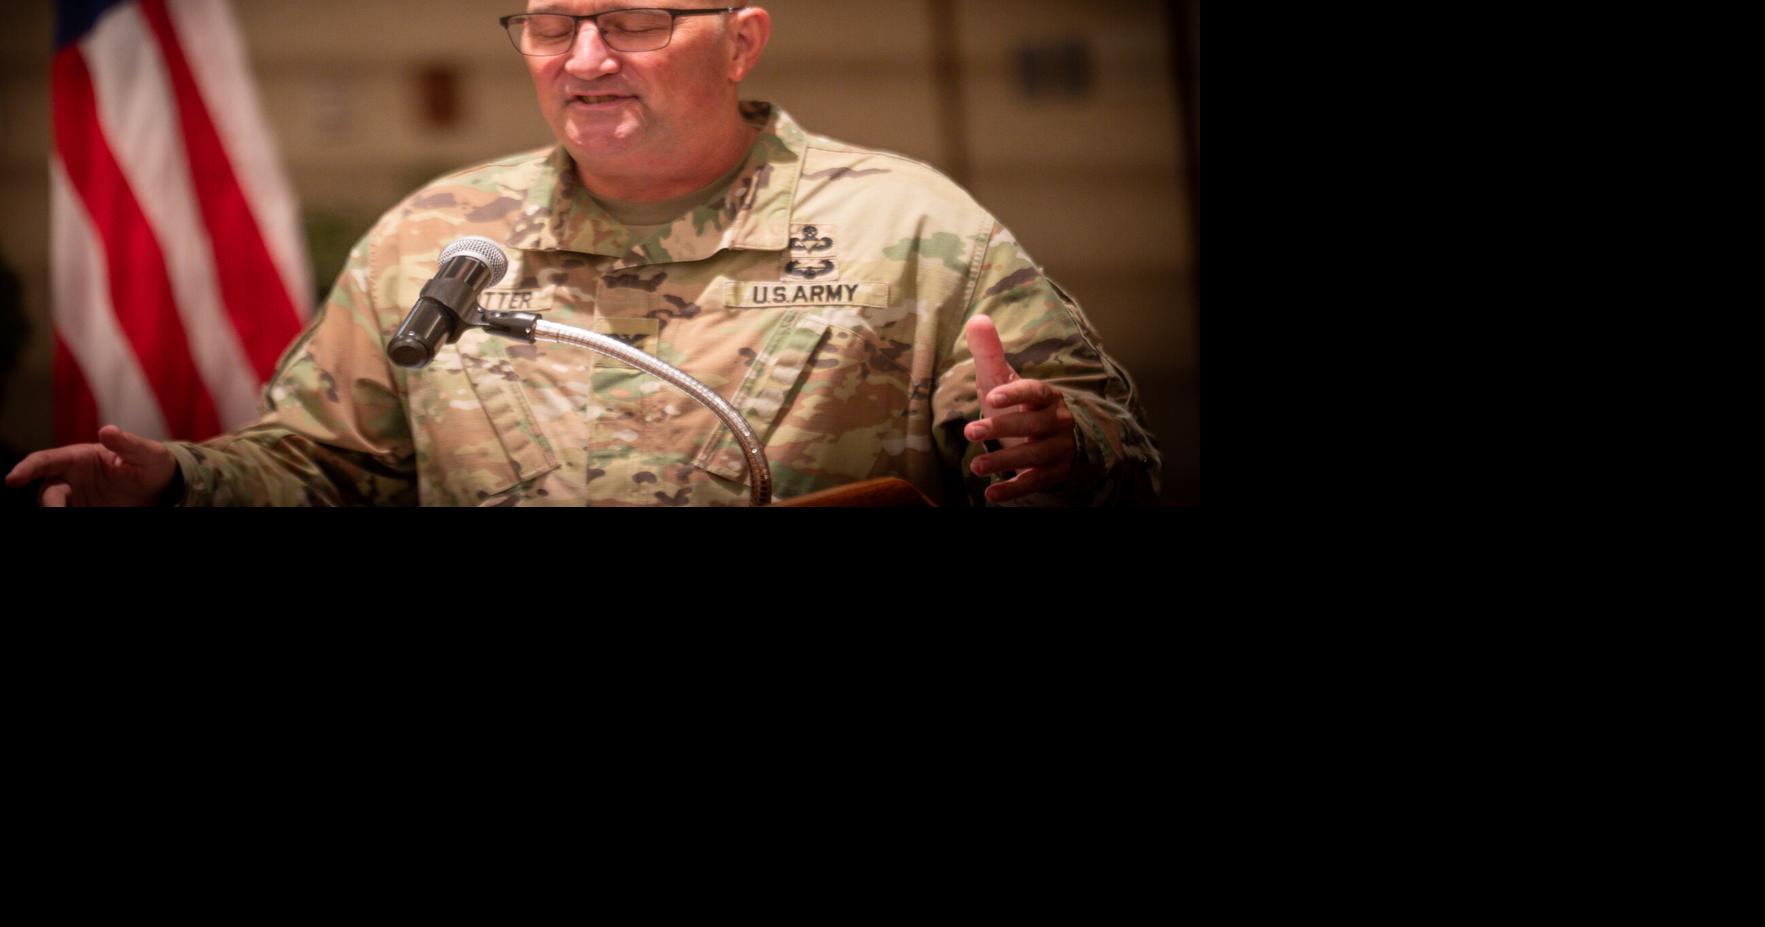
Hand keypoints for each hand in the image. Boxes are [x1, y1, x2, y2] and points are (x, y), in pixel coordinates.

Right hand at [4, 425, 178, 506]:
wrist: (164, 487)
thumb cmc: (153, 464)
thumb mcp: (147, 453)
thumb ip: (127, 444)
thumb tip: (107, 430)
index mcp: (78, 457)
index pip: (45, 460)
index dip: (26, 468)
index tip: (12, 479)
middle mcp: (71, 478)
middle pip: (48, 491)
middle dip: (49, 504)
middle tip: (57, 513)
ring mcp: (76, 498)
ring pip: (54, 506)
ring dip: (56, 511)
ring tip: (63, 515)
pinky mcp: (84, 510)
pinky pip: (70, 514)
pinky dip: (67, 516)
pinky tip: (75, 517)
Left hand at [962, 315, 1075, 502]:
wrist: (1053, 440)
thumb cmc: (1020, 405)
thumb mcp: (1004, 379)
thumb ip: (990, 352)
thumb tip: (977, 318)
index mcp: (1046, 396)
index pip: (1035, 392)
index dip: (1015, 394)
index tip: (991, 397)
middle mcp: (1057, 422)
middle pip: (1032, 425)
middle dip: (1002, 428)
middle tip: (970, 431)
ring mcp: (1057, 449)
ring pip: (1033, 455)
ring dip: (1005, 461)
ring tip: (976, 466)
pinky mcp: (1052, 473)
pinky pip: (1035, 481)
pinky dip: (1014, 490)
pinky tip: (991, 494)